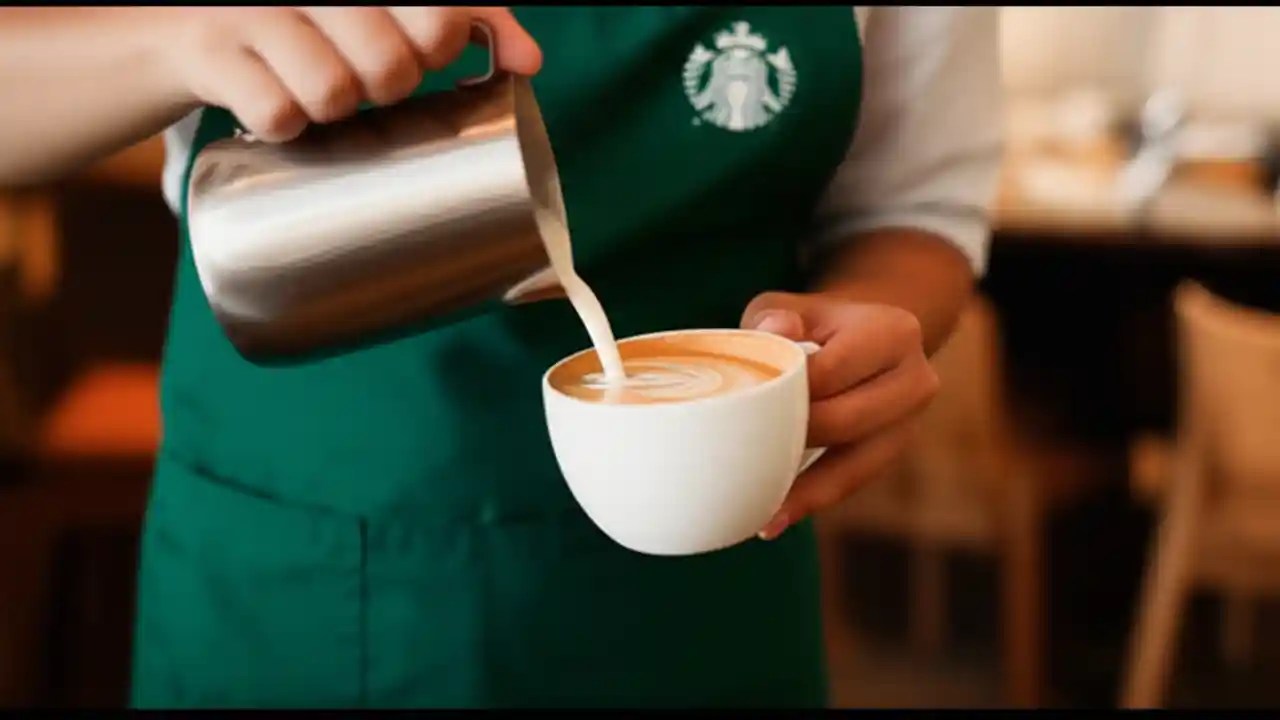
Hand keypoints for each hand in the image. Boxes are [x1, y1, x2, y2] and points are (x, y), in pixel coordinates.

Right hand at [164, 6, 540, 141]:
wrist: (186, 27)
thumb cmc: (311, 23)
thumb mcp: (381, 10)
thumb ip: (461, 21)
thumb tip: (529, 63)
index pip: (442, 12)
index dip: (443, 42)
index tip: (428, 50)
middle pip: (393, 66)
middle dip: (389, 88)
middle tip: (368, 82)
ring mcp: (253, 10)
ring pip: (334, 95)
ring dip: (334, 114)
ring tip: (320, 93)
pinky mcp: (211, 52)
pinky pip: (278, 116)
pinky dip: (283, 128)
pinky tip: (277, 107)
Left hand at [740, 291, 940, 539]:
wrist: (864, 338)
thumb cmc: (815, 324)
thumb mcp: (793, 307)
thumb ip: (776, 316)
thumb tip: (776, 332)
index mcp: (894, 332)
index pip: (831, 372)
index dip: (786, 392)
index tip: (744, 407)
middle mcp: (916, 379)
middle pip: (845, 423)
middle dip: (792, 439)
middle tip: (740, 452)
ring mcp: (911, 423)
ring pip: (853, 467)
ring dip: (802, 491)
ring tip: (757, 514)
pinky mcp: (894, 453)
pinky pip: (851, 484)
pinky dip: (811, 500)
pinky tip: (772, 519)